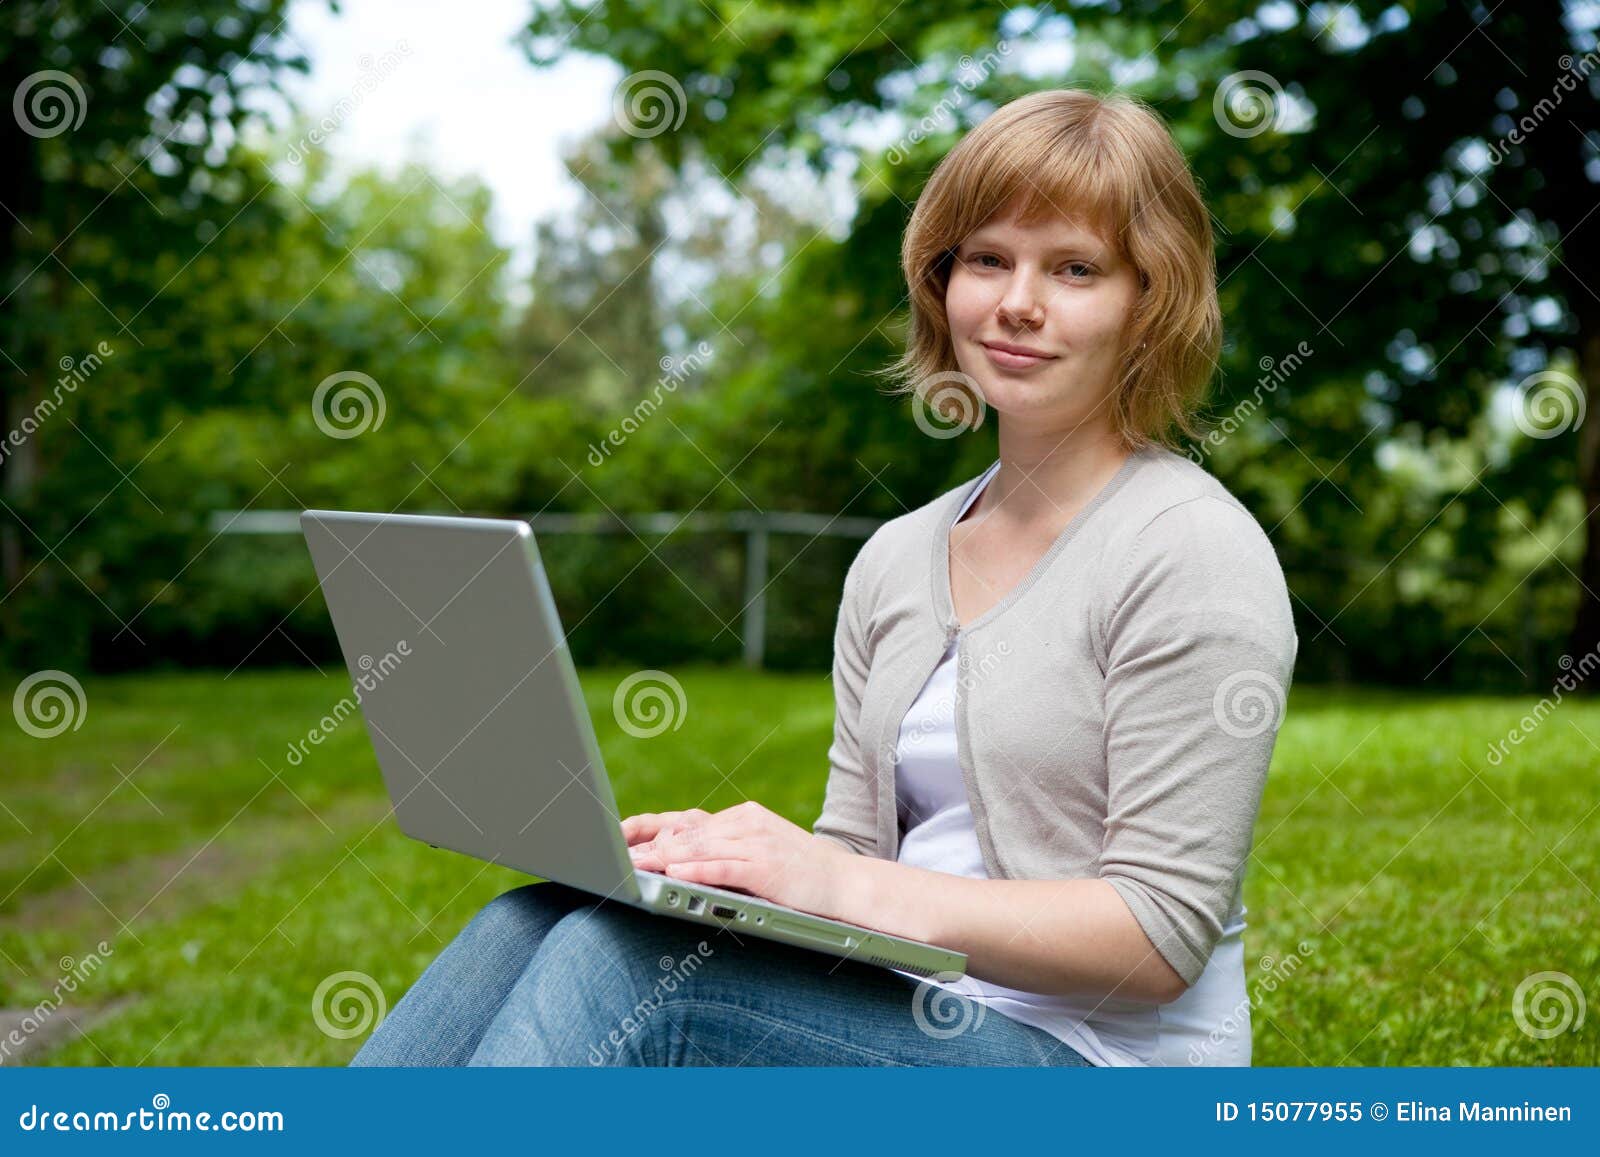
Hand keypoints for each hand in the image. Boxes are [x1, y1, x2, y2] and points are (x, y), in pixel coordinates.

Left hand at [620, 801, 850, 919]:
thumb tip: (675, 854)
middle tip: (617, 857)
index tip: (619, 836)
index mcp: (741, 817)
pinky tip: (675, 871)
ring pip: (701, 846)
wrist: (844, 882)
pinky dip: (698, 867)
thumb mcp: (756, 851)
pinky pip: (725, 865)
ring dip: (664, 857)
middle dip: (649, 846)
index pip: (686, 820)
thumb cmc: (797, 872)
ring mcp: (757, 841)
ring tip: (635, 866)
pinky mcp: (767, 865)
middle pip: (687, 832)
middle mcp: (746, 822)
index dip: (650, 827)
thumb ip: (722, 848)